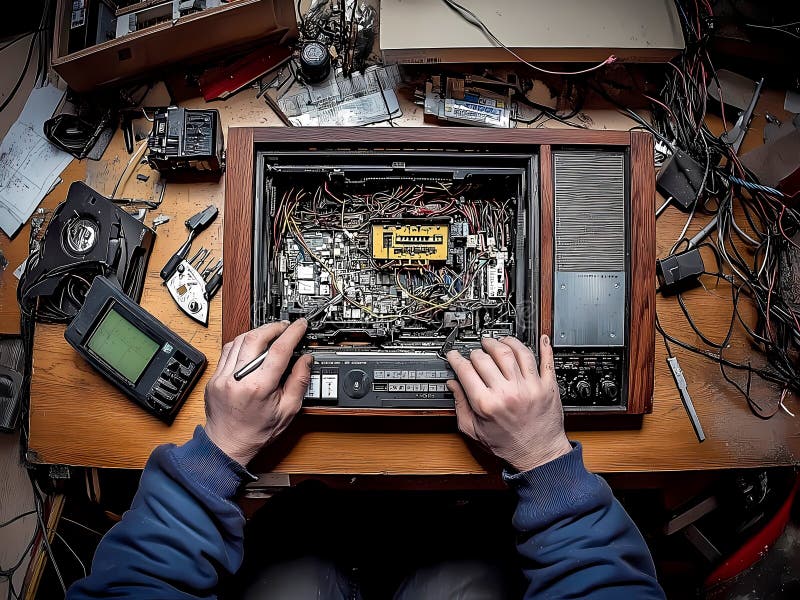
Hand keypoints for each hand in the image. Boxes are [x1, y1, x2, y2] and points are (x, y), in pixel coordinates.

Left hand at [204, 319, 311, 465]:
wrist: (227, 445)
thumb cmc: (257, 432)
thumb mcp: (288, 411)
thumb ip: (299, 382)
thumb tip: (306, 360)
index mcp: (259, 388)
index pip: (279, 350)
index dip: (292, 333)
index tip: (300, 326)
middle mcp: (237, 379)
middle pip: (256, 337)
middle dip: (273, 327)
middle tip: (285, 327)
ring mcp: (222, 377)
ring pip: (239, 340)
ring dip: (257, 332)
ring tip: (270, 334)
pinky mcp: (215, 378)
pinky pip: (228, 350)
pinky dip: (242, 342)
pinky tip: (252, 345)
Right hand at [447, 335, 570, 471]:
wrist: (538, 456)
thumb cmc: (508, 446)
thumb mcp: (474, 431)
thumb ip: (460, 406)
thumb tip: (453, 385)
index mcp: (487, 404)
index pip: (466, 370)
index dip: (456, 359)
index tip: (455, 355)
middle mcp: (508, 392)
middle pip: (487, 357)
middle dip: (477, 350)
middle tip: (476, 350)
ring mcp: (529, 387)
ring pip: (515, 351)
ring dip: (504, 342)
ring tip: (499, 342)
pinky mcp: (547, 387)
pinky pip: (546, 360)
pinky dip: (544, 347)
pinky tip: (541, 338)